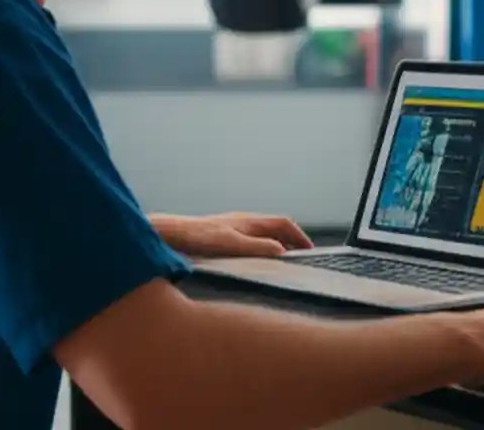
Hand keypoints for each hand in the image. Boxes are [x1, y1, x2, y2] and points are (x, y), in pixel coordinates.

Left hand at [149, 212, 314, 257]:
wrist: (174, 234)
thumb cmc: (200, 237)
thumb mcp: (233, 245)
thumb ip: (258, 247)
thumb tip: (282, 251)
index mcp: (250, 221)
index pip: (284, 223)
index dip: (299, 236)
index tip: (310, 251)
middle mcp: (244, 221)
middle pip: (276, 227)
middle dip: (291, 240)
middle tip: (300, 258)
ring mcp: (234, 227)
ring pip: (264, 233)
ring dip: (278, 244)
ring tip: (284, 262)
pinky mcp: (224, 236)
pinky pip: (252, 239)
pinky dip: (263, 248)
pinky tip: (257, 262)